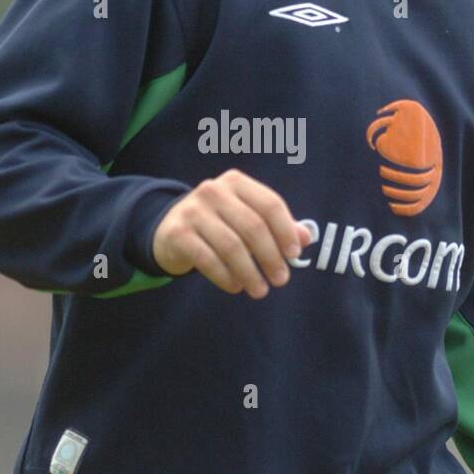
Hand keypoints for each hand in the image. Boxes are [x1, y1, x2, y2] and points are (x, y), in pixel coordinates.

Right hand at [151, 167, 311, 297]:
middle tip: (281, 279)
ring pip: (231, 246)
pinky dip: (226, 276)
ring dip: (250, 273)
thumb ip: (276, 225)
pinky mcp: (177, 233)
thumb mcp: (246, 217)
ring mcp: (193, 211)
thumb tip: (305, 238)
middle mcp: (213, 191)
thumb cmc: (218, 224)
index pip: (270, 204)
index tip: (294, 255)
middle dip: (271, 257)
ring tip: (260, 290)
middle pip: (253, 226)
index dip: (286, 231)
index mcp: (236, 182)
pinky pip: (208, 259)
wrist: (168, 229)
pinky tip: (236, 287)